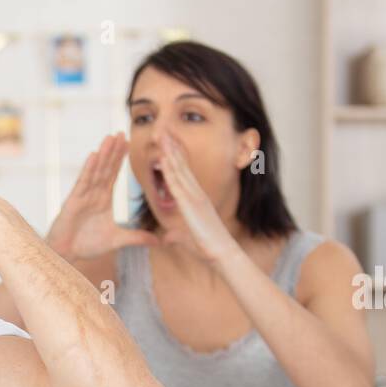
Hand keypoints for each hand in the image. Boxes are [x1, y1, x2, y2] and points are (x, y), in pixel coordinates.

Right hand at [46, 132, 159, 260]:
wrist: (67, 255)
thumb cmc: (87, 245)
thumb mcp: (117, 240)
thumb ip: (136, 237)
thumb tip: (158, 240)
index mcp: (103, 199)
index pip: (113, 174)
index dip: (120, 159)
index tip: (128, 142)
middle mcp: (94, 194)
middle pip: (106, 168)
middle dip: (113, 151)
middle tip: (121, 132)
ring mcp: (83, 196)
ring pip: (96, 171)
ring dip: (103, 154)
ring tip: (110, 137)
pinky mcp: (73, 201)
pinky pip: (83, 182)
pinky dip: (89, 169)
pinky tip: (94, 155)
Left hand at [154, 132, 238, 265]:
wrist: (223, 254)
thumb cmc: (209, 249)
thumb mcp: (188, 241)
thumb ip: (177, 236)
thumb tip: (167, 237)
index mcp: (197, 200)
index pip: (183, 175)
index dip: (175, 158)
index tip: (168, 144)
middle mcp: (197, 195)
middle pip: (181, 167)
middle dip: (172, 148)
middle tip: (164, 131)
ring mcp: (195, 198)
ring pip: (179, 171)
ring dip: (169, 153)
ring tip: (162, 136)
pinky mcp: (191, 206)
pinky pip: (177, 185)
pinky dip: (170, 171)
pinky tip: (163, 159)